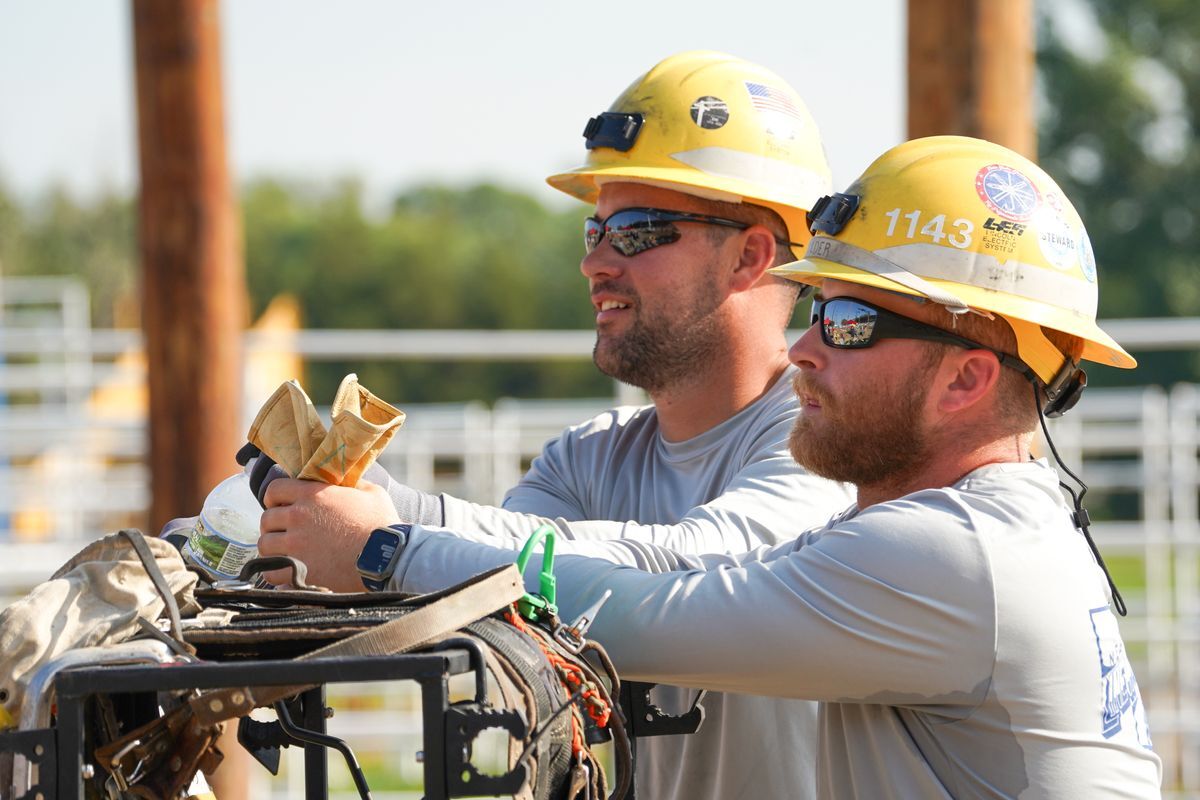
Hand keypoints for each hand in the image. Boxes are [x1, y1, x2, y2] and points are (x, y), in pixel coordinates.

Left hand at [258, 478, 400, 591]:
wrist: (388, 558)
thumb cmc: (383, 524)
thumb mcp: (371, 493)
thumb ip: (352, 484)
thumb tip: (344, 480)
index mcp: (313, 494)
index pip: (274, 490)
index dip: (275, 498)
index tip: (281, 506)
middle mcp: (298, 517)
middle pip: (266, 519)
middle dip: (274, 526)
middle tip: (286, 534)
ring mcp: (295, 545)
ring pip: (265, 546)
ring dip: (273, 550)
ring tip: (285, 554)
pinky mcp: (298, 571)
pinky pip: (272, 572)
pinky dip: (278, 573)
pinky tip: (289, 573)